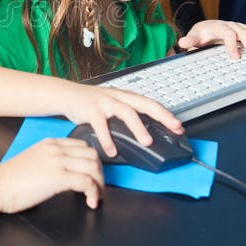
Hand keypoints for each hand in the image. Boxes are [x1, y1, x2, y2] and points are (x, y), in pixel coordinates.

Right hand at [0, 138, 102, 212]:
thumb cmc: (10, 179)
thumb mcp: (34, 159)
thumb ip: (51, 160)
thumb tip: (67, 172)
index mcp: (50, 143)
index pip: (83, 146)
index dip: (92, 162)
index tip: (92, 176)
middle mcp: (56, 149)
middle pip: (92, 155)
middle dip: (99, 173)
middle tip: (97, 188)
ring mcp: (58, 161)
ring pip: (93, 167)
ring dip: (99, 184)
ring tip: (95, 197)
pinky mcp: (58, 176)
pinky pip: (87, 182)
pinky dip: (93, 193)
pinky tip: (89, 202)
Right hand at [61, 84, 183, 156]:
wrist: (67, 94)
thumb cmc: (91, 102)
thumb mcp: (112, 104)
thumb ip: (126, 115)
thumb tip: (143, 133)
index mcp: (125, 97)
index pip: (150, 103)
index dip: (165, 113)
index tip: (178, 126)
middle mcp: (118, 97)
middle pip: (144, 103)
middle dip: (161, 115)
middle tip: (174, 127)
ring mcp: (104, 102)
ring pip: (126, 112)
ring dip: (138, 127)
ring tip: (147, 141)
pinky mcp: (91, 110)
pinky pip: (101, 125)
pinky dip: (107, 139)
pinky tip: (112, 151)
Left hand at [178, 20, 245, 58]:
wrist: (205, 28)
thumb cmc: (200, 35)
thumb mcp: (193, 38)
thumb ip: (189, 41)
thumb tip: (182, 42)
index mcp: (218, 27)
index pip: (228, 33)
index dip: (232, 45)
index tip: (235, 57)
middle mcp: (230, 25)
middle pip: (244, 32)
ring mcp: (239, 26)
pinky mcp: (244, 29)